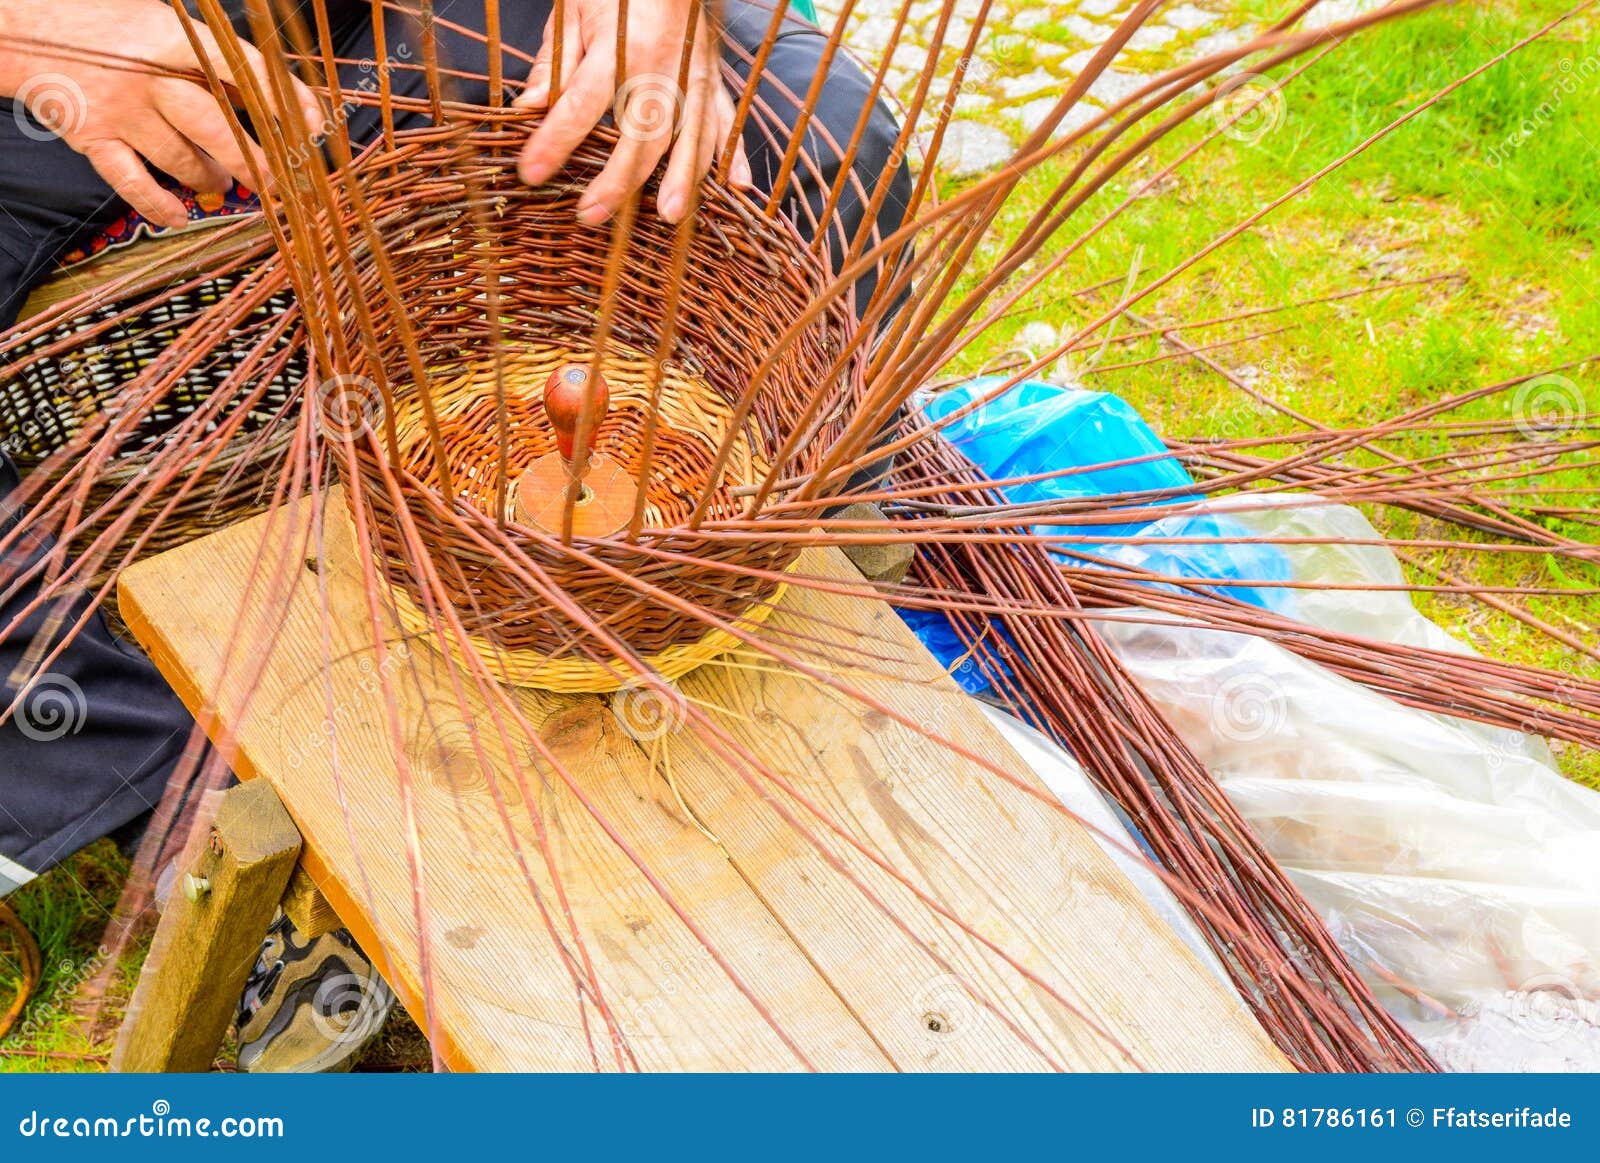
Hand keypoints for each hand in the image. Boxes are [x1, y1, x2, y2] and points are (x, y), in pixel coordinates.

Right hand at [0, 0, 320, 228]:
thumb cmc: (107, 26)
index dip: (284, 100)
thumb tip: (271, 98)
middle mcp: (149, 77)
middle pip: (218, 128)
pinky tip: (180, 216)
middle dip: (256, 162)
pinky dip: (160, 205)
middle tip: (278, 181)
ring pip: (183, 160)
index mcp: (170, 40)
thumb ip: (210, 61)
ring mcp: (121, 111)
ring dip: (212, 179)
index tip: (316, 126)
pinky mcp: (92, 138)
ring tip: (221, 180)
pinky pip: (133, 183)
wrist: (21, 25)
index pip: (241, 70)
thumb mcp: (163, 27)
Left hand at [514, 0, 753, 224]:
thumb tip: (529, 107)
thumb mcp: (574, 10)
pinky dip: (735, 155)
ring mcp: (695, 75)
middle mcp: (663, 67)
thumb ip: (554, 62)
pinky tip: (736, 188)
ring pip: (690, 137)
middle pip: (641, 136)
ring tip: (667, 215)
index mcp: (621, 48)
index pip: (581, 105)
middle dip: (616, 182)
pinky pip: (726, 120)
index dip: (555, 142)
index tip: (531, 173)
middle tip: (591, 215)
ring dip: (680, 180)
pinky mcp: (714, 77)